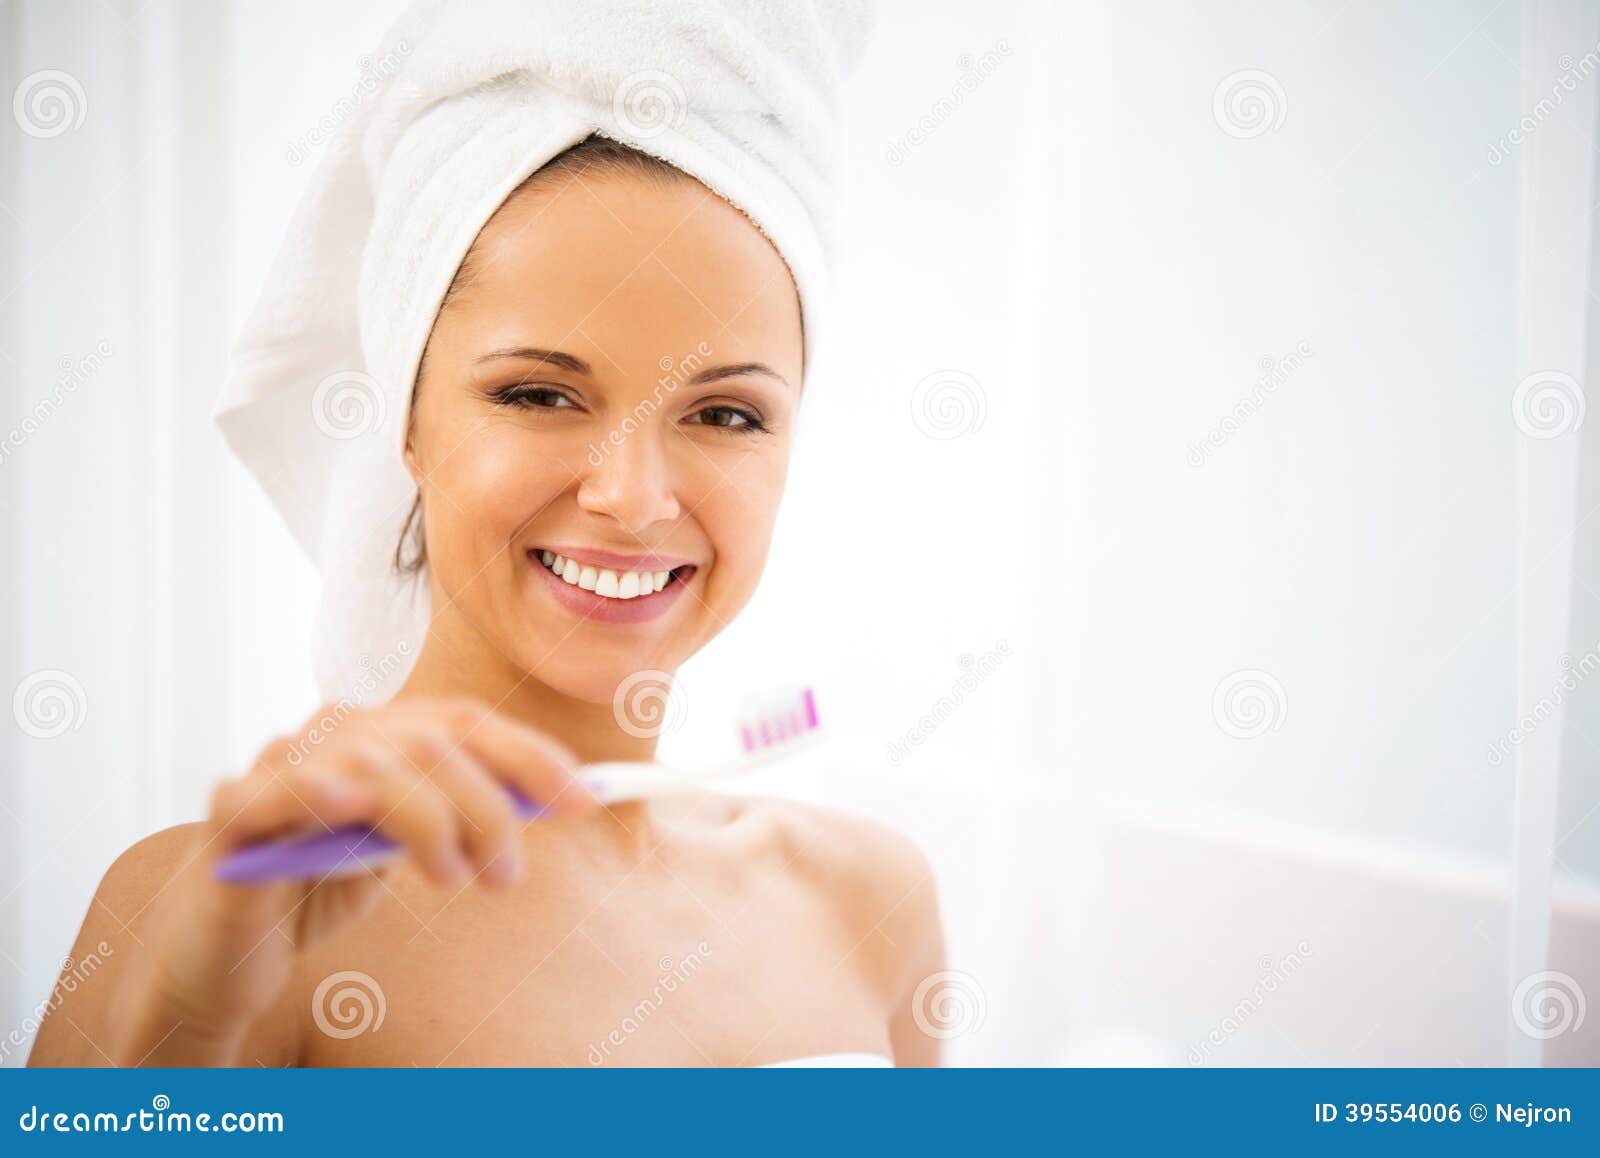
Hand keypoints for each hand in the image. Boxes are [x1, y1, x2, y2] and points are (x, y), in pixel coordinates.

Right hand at [111, 697, 593, 1061]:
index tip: (584, 799)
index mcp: (379, 732)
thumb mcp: (408, 846)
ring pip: (371, 767)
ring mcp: (277, 768)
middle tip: (508, 873)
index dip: (530, 754)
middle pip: (428, 743)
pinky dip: (314, 791)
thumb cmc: (319, 886)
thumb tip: (557, 795)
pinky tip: (351, 808)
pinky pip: (275, 790)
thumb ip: (463, 812)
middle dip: (487, 806)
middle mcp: (330, 735)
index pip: (466, 721)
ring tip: (452, 879)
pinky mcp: (231, 816)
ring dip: (428, 820)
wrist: (222, 944)